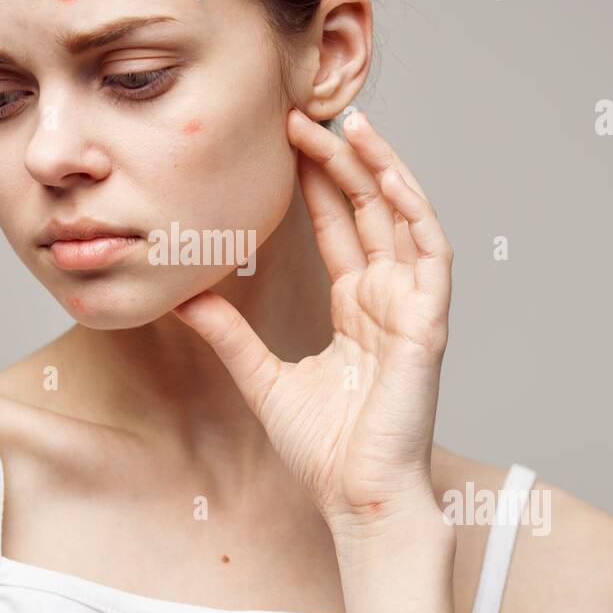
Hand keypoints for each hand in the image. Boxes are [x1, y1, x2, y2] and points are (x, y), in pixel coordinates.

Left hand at [172, 108, 453, 534]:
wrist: (354, 497)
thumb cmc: (322, 448)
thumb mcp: (261, 375)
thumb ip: (227, 332)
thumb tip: (182, 296)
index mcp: (357, 308)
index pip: (338, 227)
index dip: (316, 182)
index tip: (285, 140)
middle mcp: (388, 298)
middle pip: (367, 211)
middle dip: (340, 161)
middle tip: (304, 115)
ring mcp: (412, 307)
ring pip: (402, 219)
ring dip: (380, 170)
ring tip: (350, 123)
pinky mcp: (428, 323)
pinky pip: (430, 254)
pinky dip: (413, 211)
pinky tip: (388, 175)